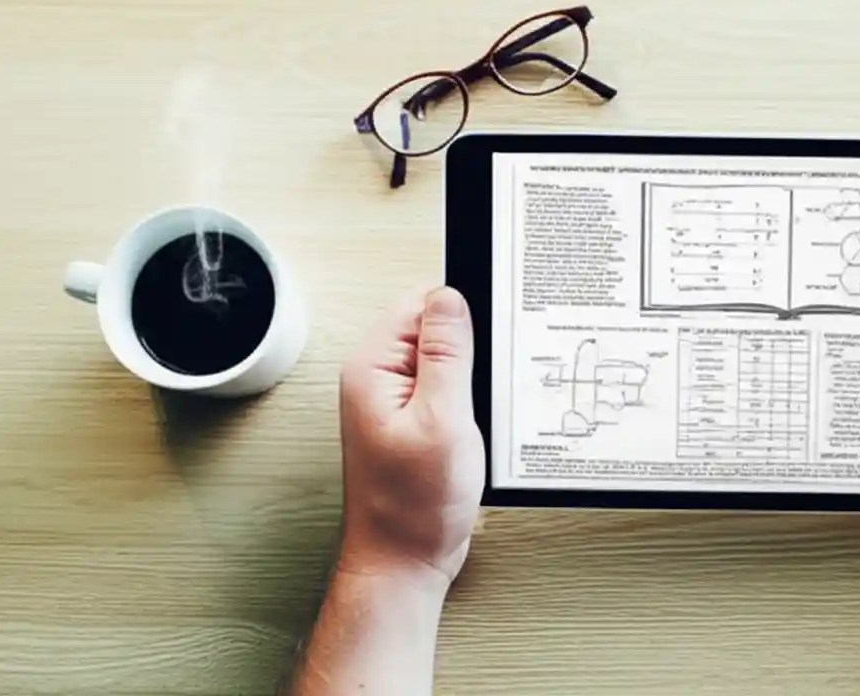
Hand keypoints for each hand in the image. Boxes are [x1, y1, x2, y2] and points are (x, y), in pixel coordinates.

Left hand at [337, 286, 484, 581]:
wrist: (404, 562)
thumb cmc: (412, 506)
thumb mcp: (442, 418)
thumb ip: (447, 353)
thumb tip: (451, 297)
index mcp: (374, 368)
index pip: (420, 303)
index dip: (461, 314)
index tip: (486, 341)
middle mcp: (378, 379)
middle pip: (434, 328)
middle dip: (470, 349)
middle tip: (479, 389)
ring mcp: (395, 401)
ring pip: (446, 360)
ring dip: (471, 379)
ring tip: (474, 415)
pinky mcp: (414, 421)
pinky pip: (447, 390)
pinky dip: (468, 402)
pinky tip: (473, 428)